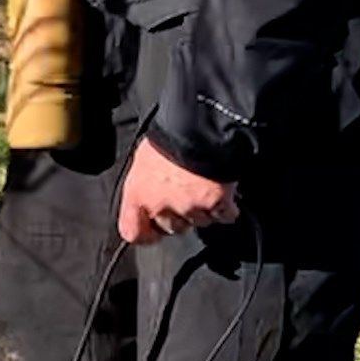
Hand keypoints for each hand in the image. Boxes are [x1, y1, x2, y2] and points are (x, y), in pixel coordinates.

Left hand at [118, 137, 238, 244]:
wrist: (200, 125)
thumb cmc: (170, 136)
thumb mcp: (145, 159)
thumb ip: (145, 184)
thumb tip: (149, 193)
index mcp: (137, 193)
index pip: (132, 231)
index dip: (145, 234)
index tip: (153, 232)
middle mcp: (160, 205)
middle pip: (171, 228)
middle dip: (180, 216)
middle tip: (187, 193)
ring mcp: (188, 207)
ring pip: (199, 222)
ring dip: (204, 209)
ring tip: (205, 184)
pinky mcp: (214, 205)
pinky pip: (224, 216)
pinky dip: (227, 207)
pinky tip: (224, 190)